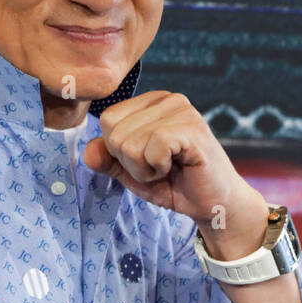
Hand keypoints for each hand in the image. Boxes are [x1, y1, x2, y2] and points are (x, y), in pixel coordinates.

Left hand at [81, 90, 269, 257]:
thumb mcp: (132, 173)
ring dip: (145, 168)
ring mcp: (181, 110)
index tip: (148, 160)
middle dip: (131, 162)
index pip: (108, 121)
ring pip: (129, 142)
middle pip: (114, 132)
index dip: (119, 152)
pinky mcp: (192, 127)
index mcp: (151, 102)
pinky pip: (152, 148)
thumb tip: (88, 151)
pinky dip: (157, 167)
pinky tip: (178, 167)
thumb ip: (108, 160)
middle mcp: (167, 99)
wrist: (213, 204)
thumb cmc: (176, 184)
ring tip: (170, 168)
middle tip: (161, 168)